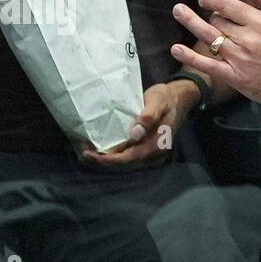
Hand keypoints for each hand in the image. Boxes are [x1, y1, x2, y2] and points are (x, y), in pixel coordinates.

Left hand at [79, 80, 197, 171]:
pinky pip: (127, 156)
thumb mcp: (158, 102)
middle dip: (102, 161)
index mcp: (157, 144)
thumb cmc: (166, 98)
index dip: (108, 159)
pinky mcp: (145, 147)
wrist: (179, 98)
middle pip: (125, 163)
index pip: (129, 157)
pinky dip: (113, 155)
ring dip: (105, 159)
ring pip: (125, 161)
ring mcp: (150, 152)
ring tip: (86, 152)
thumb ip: (148, 117)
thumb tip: (135, 134)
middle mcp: (154, 153)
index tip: (89, 154)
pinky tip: (101, 149)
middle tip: (81, 153)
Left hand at [170, 0, 260, 109]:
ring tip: (178, 11)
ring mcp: (239, 58)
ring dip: (191, 23)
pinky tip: (177, 49)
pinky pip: (208, 65)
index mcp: (259, 22)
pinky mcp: (235, 77)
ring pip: (210, 38)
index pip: (227, 5)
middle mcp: (247, 39)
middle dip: (213, 17)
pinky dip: (191, 57)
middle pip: (218, 21)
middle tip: (214, 19)